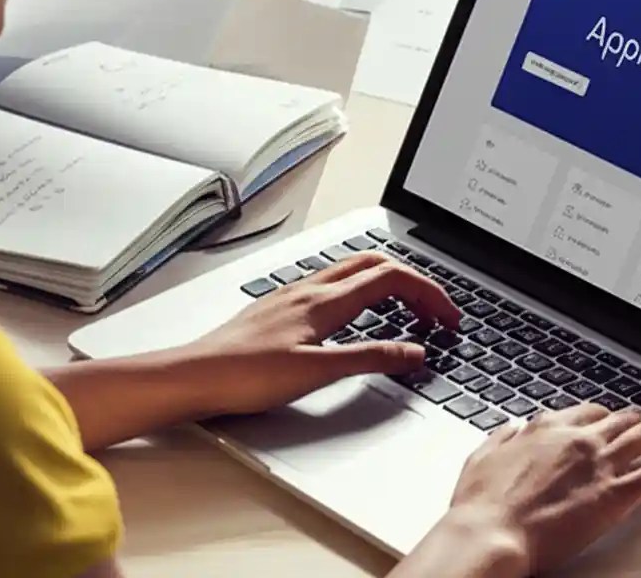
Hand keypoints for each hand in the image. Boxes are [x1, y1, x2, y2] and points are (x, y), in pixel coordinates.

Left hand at [181, 252, 461, 416]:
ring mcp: (293, 295)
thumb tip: (412, 351)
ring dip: (389, 282)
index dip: (429, 294)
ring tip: (405, 310)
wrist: (192, 376)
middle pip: (377, 264)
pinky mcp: (279, 308)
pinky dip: (361, 293)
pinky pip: (332, 285)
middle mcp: (310, 289)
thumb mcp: (317, 372)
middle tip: (434, 312)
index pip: (393, 278)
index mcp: (325, 301)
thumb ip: (370, 358)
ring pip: (353, 271)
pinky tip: (355, 318)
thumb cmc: (243, 375)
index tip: (448, 318)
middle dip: (415, 283)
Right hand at [444, 404, 640, 574]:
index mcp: (548, 428)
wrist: (491, 534)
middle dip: (640, 427)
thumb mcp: (483, 457)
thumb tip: (513, 427)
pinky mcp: (614, 496)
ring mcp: (599, 465)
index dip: (605, 421)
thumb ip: (503, 438)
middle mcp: (578, 439)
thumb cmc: (482, 505)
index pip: (590, 411)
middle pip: (625, 417)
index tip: (609, 431)